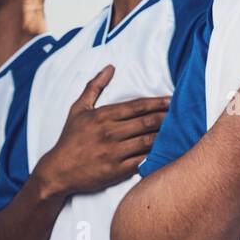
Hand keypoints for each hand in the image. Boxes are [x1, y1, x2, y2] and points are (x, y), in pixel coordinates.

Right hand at [34, 66, 167, 198]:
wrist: (57, 171)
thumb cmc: (70, 139)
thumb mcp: (78, 110)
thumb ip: (94, 87)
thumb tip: (110, 67)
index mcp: (103, 116)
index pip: (138, 106)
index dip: (158, 102)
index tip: (173, 100)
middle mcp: (109, 133)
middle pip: (147, 122)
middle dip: (167, 117)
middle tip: (183, 114)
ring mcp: (113, 152)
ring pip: (148, 141)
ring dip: (165, 136)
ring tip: (179, 131)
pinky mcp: (116, 171)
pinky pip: (142, 161)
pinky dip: (156, 156)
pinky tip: (167, 151)